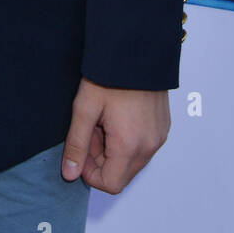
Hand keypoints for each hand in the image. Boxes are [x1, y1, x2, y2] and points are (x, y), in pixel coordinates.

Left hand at [60, 78, 169, 193]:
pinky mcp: (163, 127)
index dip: (90, 172)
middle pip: (122, 174)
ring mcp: (159, 137)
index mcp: (130, 145)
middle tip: (92, 129)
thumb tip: (70, 174)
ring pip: (133, 161)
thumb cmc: (111, 74)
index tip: (82, 148)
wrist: (136, 48)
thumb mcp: (85, 107)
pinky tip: (118, 116)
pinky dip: (129, 140)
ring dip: (115, 150)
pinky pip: (144, 147)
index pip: (111, 184)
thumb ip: (77, 144)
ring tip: (104, 120)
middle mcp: (150, 146)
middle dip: (102, 159)